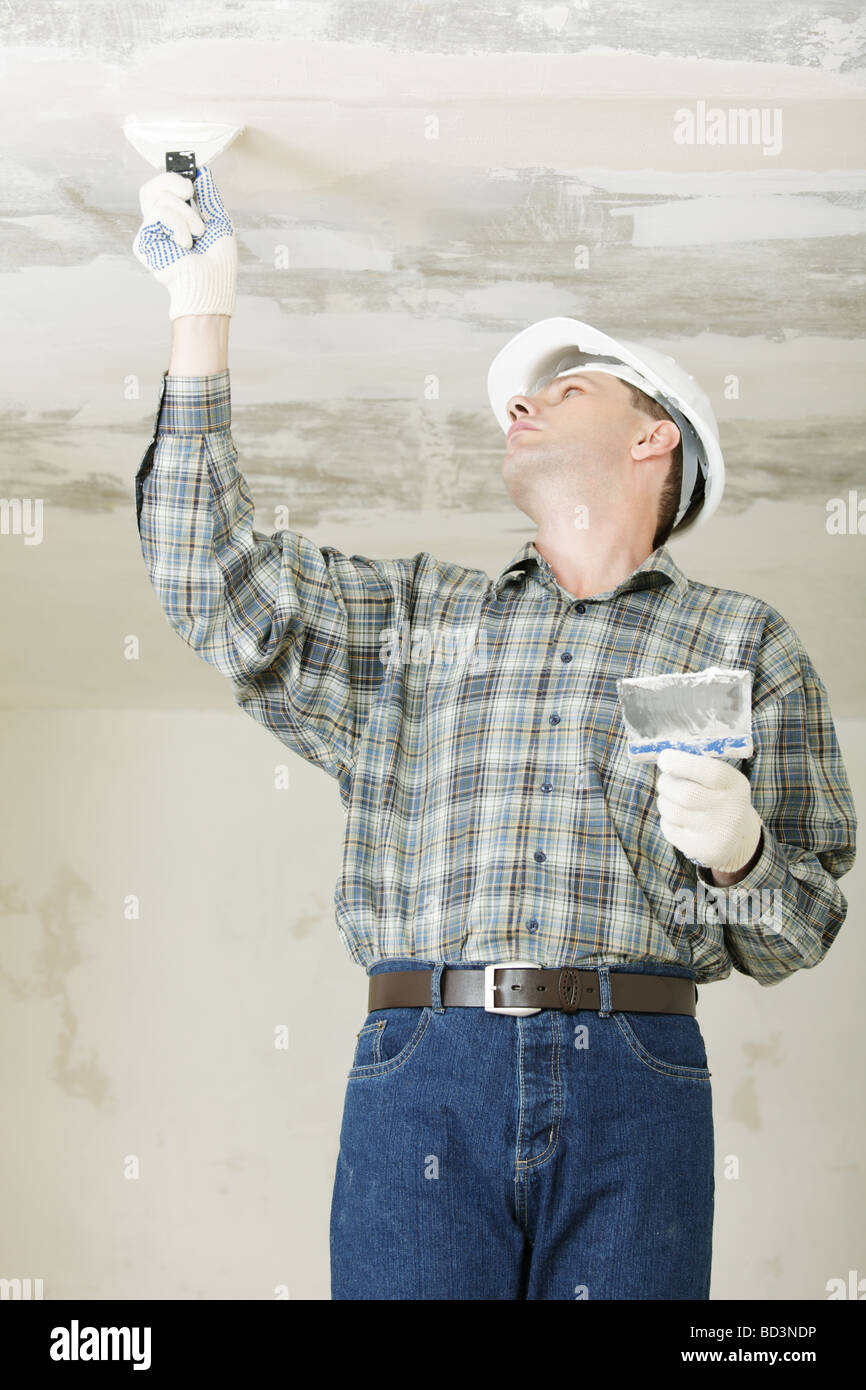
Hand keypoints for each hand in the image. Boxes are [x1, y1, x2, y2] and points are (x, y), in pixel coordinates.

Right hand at [132, 166, 237, 319]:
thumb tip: (202, 171)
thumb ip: (208, 195)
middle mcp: (161, 225)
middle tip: (189, 191)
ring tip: (197, 234)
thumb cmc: (219, 262)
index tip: (191, 176)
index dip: (173, 177)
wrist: (212, 285)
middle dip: (172, 180)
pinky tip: (185, 243)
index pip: (165, 188)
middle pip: (152, 187)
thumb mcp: (219, 220)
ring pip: (159, 197)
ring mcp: (151, 233)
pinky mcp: (143, 242)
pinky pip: (158, 213)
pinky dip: (178, 224)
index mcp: (177, 219)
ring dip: (186, 213)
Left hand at [655, 749, 761, 874]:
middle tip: (665, 780)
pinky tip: (679, 817)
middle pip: (685, 793)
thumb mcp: (722, 779)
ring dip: (664, 800)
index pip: (711, 772)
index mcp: (735, 785)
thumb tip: (665, 758)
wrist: (737, 837)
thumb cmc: (720, 797)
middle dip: (666, 783)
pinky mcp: (702, 850)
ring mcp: (718, 833)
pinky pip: (669, 829)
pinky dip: (667, 819)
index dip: (682, 763)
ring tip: (672, 798)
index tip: (664, 758)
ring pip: (672, 811)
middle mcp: (730, 811)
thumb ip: (697, 766)